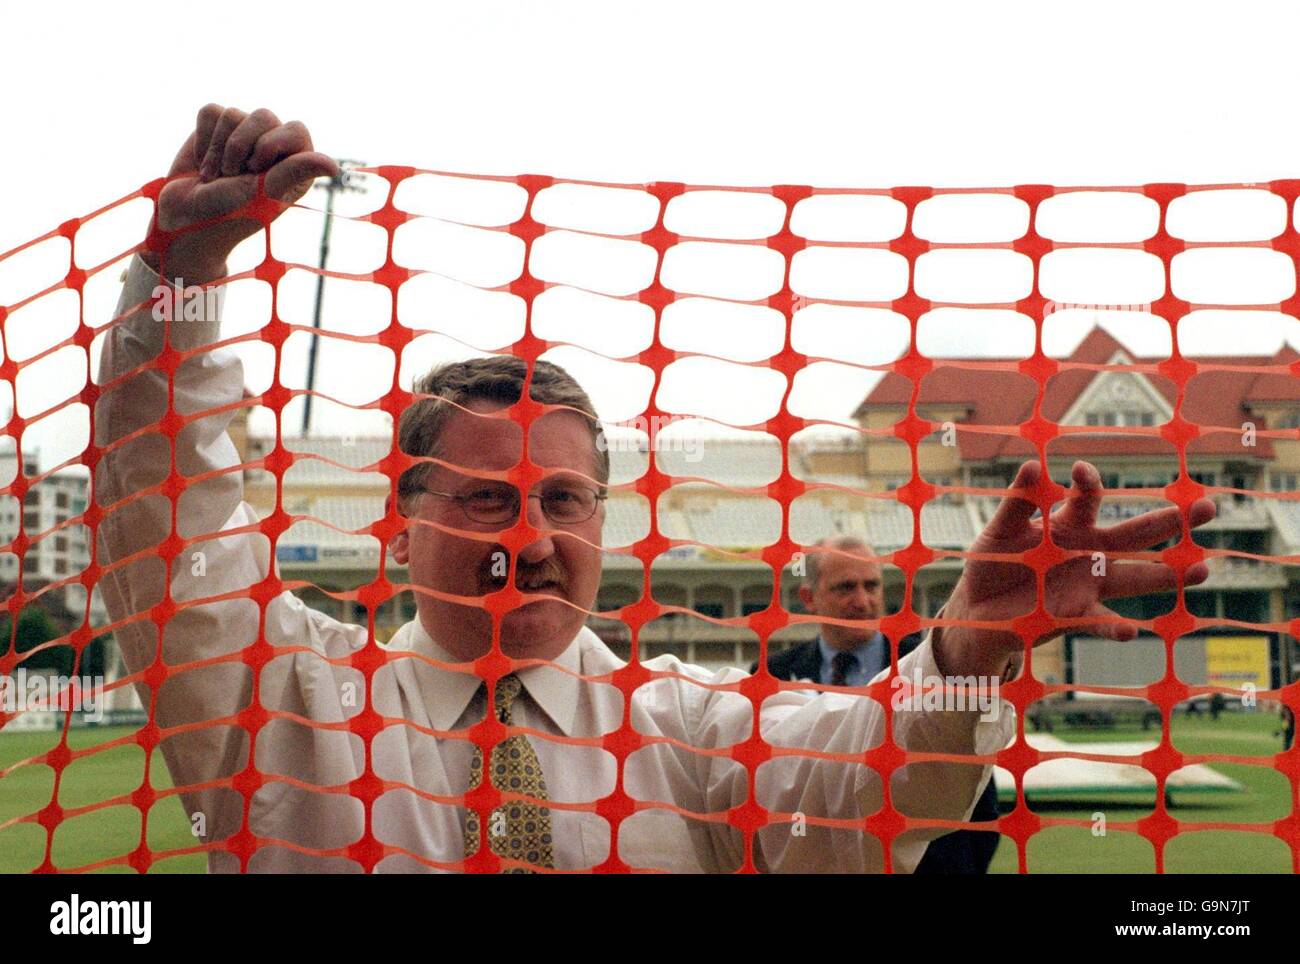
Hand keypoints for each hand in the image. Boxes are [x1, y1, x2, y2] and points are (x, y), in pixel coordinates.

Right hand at [142, 104, 338, 284]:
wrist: (185, 219)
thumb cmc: (230, 213)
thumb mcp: (263, 194)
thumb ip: (295, 173)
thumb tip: (334, 166)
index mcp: (294, 166)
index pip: (296, 130)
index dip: (272, 144)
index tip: (256, 169)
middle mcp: (272, 147)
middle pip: (263, 115)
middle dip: (241, 146)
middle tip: (234, 177)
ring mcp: (244, 135)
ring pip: (233, 114)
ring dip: (218, 149)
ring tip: (216, 176)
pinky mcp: (215, 129)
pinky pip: (210, 112)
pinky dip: (203, 139)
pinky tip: (204, 164)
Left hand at [933, 459, 1215, 677]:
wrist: (977, 607)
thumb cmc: (993, 561)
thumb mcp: (999, 531)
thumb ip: (1017, 504)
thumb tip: (1032, 465)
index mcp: (1069, 526)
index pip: (1088, 500)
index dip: (1088, 486)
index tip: (1083, 473)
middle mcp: (1087, 553)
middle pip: (1135, 535)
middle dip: (1171, 522)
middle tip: (1209, 507)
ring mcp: (1086, 586)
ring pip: (1134, 578)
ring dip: (1166, 576)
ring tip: (1200, 571)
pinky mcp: (1073, 616)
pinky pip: (1099, 622)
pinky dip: (1114, 628)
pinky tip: (1132, 631)